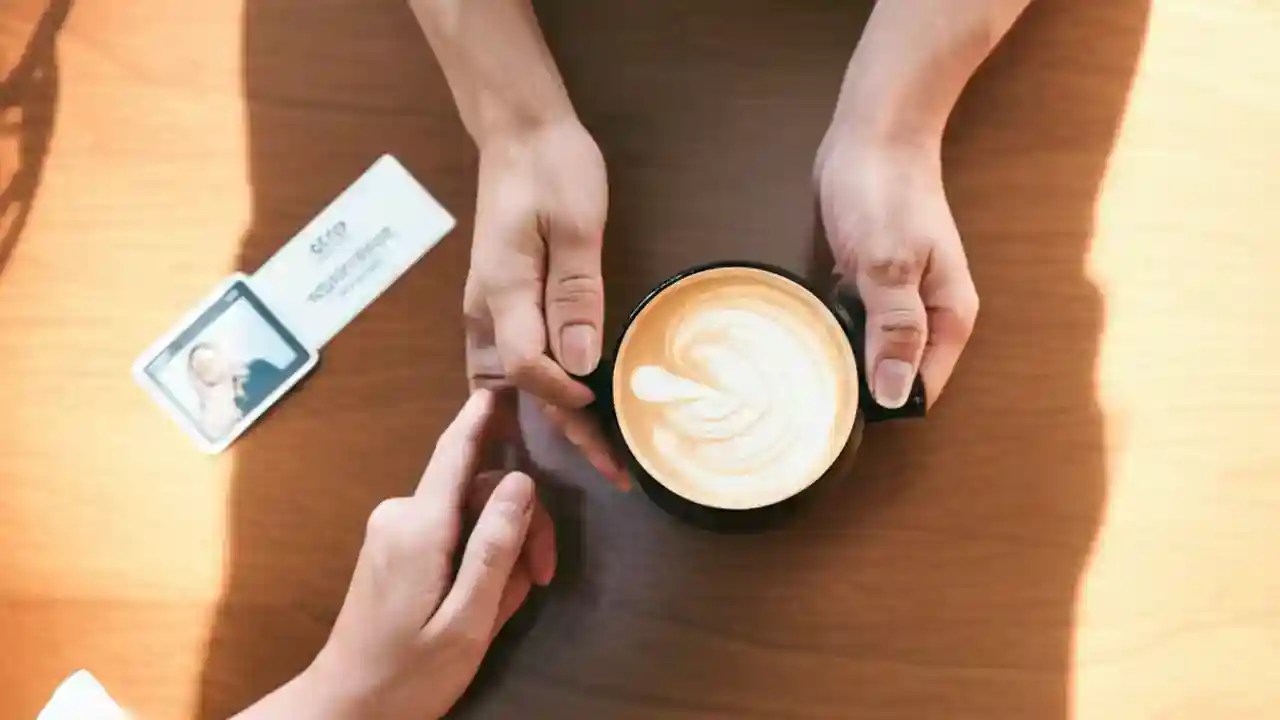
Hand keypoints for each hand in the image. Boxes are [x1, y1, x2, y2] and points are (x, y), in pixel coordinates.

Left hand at [235, 390, 556, 719]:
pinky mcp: (392, 547)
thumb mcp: (467, 620)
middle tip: (541, 578)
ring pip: (467, 514)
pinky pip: (449, 532)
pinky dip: (475, 556)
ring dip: (498, 548)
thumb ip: (496, 548)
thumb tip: (523, 481)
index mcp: (419, 526)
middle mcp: (401, 514)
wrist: (344, 708)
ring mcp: (392, 530)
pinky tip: (482, 598)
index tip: (506, 378)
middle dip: (518, 525)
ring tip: (508, 601)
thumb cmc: (409, 674)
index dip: (483, 415)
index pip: (456, 451)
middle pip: (478, 491)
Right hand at [464, 120, 628, 488]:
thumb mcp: (573, 223)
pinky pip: (512, 361)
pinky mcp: (501, 301)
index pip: (528, 368)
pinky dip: (539, 393)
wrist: (519, 132)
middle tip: (612, 469)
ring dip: (550, 418)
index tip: (605, 411)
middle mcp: (486, 311)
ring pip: (510, 381)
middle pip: (519, 387)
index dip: (566, 397)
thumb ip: (576, 293)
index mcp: (502, 293)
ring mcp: (488, 308)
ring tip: (595, 453)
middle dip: (564, 430)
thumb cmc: (551, 168)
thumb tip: (580, 363)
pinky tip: (568, 409)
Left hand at [815, 132, 978, 407]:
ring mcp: (899, 297)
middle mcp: (928, 314)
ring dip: (842, 359)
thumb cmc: (884, 193)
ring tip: (800, 374)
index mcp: (949, 316)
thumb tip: (896, 395)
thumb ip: (894, 330)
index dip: (885, 406)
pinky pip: (852, 322)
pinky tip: (804, 336)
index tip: (838, 417)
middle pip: (897, 373)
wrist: (874, 132)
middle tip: (809, 399)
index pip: (922, 387)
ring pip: (871, 349)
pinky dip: (832, 330)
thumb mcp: (888, 266)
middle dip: (859, 388)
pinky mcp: (870, 281)